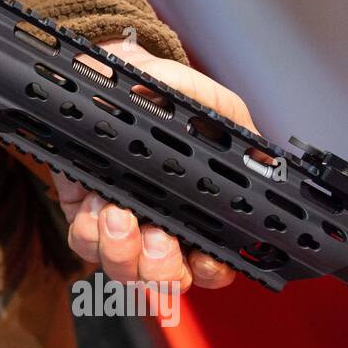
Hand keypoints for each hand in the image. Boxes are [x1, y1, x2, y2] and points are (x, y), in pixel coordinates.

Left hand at [50, 39, 257, 291]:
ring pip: (121, 268)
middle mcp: (159, 226)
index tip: (203, 258)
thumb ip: (234, 132)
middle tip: (156, 235)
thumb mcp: (208, 103)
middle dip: (159, 266)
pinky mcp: (83, 212)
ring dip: (121, 248)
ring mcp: (120, 224)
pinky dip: (89, 229)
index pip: (210, 264)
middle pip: (163, 278)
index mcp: (196, 210)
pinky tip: (96, 199)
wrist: (110, 69)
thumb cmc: (164, 91)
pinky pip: (84, 242)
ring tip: (118, 212)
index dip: (207, 271)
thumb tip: (265, 159)